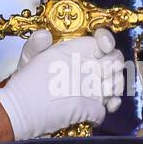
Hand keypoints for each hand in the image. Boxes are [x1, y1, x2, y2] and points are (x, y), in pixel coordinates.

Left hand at [0, 30, 124, 139]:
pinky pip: (111, 101)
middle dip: (114, 64)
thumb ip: (35, 45)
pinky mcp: (94, 104)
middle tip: (105, 72)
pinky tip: (108, 105)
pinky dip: (114, 103)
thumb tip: (44, 35)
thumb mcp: (29, 59)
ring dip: (116, 84)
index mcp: (78, 50)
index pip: (101, 39)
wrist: (26, 108)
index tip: (104, 46)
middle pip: (114, 60)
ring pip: (116, 80)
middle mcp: (90, 65)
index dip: (106, 39)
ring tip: (107, 91)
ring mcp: (94, 85)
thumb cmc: (29, 79)